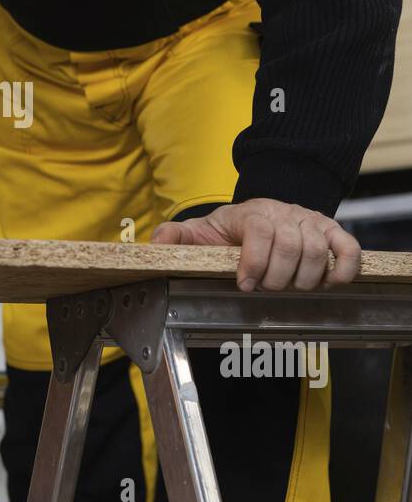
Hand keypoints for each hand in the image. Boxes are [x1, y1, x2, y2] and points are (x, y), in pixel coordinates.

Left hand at [150, 198, 359, 291]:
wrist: (263, 213)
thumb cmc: (230, 230)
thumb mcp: (199, 232)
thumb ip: (175, 238)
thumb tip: (154, 246)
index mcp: (251, 213)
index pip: (259, 231)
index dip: (254, 262)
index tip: (245, 284)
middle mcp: (284, 213)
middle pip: (291, 246)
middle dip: (277, 277)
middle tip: (266, 288)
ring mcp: (310, 221)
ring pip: (318, 250)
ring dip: (304, 278)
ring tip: (289, 287)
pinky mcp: (331, 231)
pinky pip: (347, 247)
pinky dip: (344, 268)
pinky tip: (330, 283)